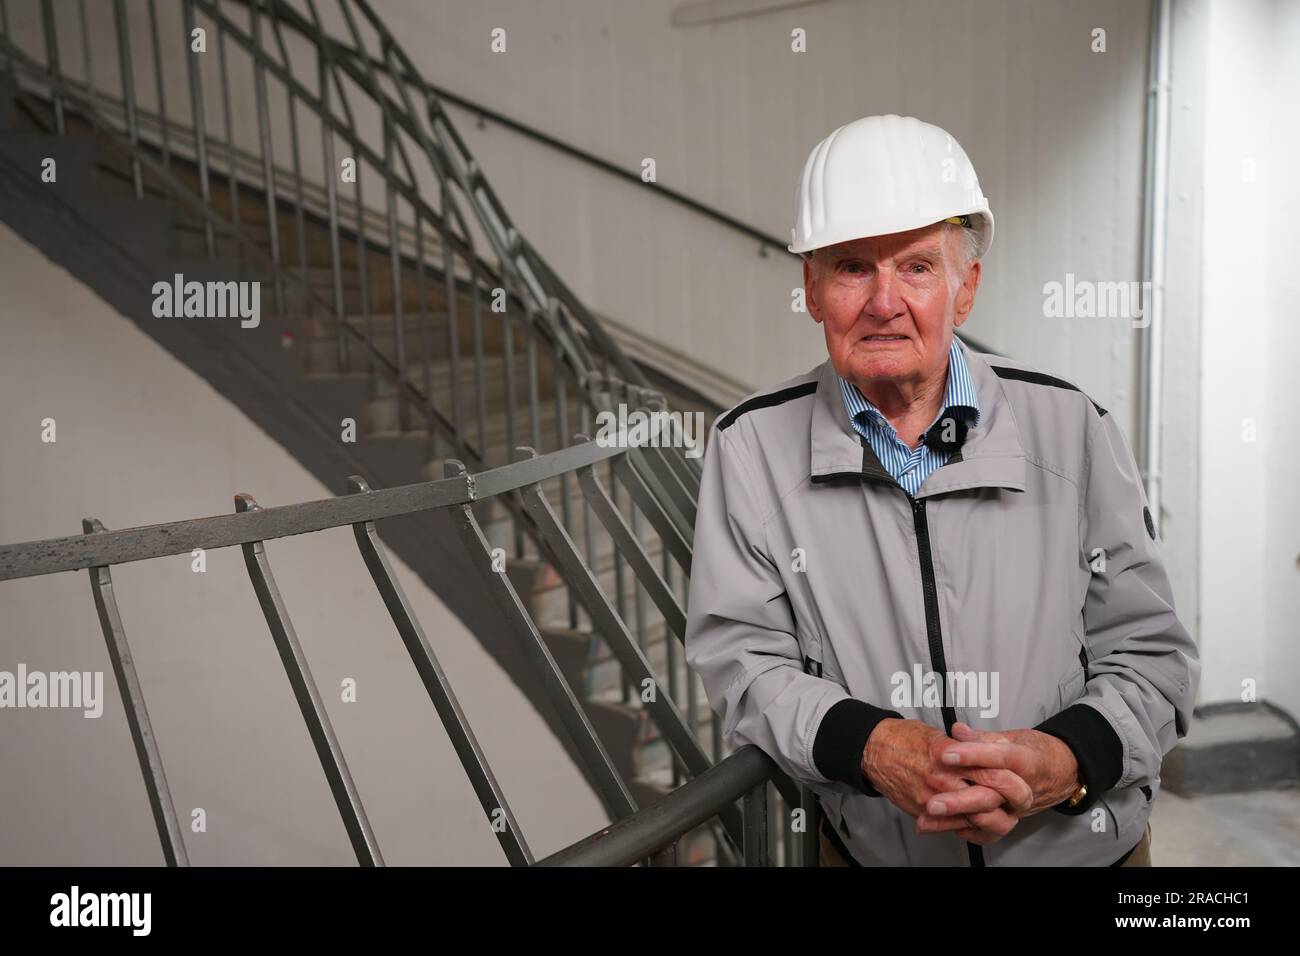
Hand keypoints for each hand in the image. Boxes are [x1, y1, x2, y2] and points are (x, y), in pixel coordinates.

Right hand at [862, 718, 1030, 842]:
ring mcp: (932, 797)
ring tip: (1001, 814)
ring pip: (970, 815)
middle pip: (983, 796)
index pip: (987, 770)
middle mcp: (941, 778)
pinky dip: (966, 824)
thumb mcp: (936, 734)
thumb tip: (982, 750)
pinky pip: (950, 824)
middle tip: (1017, 801)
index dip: (1006, 777)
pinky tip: (976, 821)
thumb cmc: (903, 739)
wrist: (873, 751)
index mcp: (948, 756)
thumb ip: (962, 745)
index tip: (1016, 777)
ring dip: (988, 816)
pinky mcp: (922, 811)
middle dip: (1003, 801)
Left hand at [920, 722, 1080, 839]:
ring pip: (989, 819)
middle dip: (960, 801)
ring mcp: (1016, 809)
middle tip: (934, 801)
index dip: (972, 755)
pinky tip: (946, 827)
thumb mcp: (1014, 737)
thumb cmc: (1037, 752)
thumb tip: (958, 730)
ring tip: (930, 817)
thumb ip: (983, 737)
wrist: (1062, 772)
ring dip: (958, 820)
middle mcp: (1022, 790)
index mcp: (1025, 763)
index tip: (946, 754)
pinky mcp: (1010, 820)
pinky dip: (968, 832)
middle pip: (992, 797)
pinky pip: (990, 834)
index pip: (999, 759)